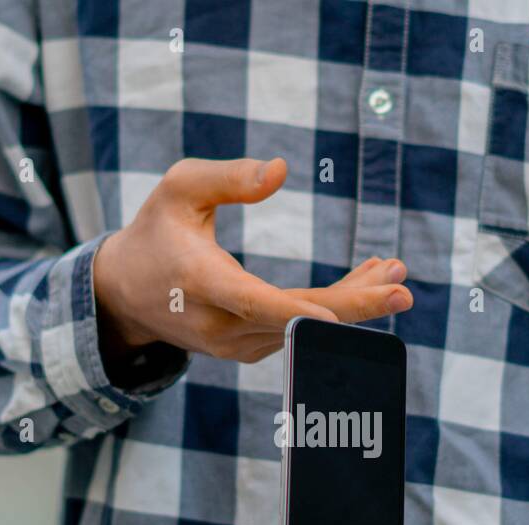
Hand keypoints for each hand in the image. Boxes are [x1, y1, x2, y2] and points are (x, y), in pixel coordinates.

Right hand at [92, 156, 412, 363]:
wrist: (125, 295)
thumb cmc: (157, 231)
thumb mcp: (178, 189)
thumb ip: (228, 177)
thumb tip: (281, 171)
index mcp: (200, 282)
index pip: (253, 303)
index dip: (296, 313)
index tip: (338, 319)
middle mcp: (219, 325)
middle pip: (295, 322)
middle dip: (354, 306)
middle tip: (403, 287)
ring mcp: (234, 345)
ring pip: (304, 329)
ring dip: (353, 303)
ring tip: (393, 270)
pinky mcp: (248, 350)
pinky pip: (298, 332)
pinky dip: (333, 310)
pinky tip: (366, 282)